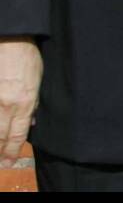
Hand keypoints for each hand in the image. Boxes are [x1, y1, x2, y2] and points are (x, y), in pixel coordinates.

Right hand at [0, 37, 41, 167]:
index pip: (18, 134)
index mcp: (24, 102)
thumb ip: (34, 104)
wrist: (11, 41)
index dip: (14, 150)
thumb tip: (30, 123)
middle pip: (0, 136)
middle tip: (1, 161)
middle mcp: (6, 105)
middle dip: (0, 151)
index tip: (11, 159)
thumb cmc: (28, 59)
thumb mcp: (38, 82)